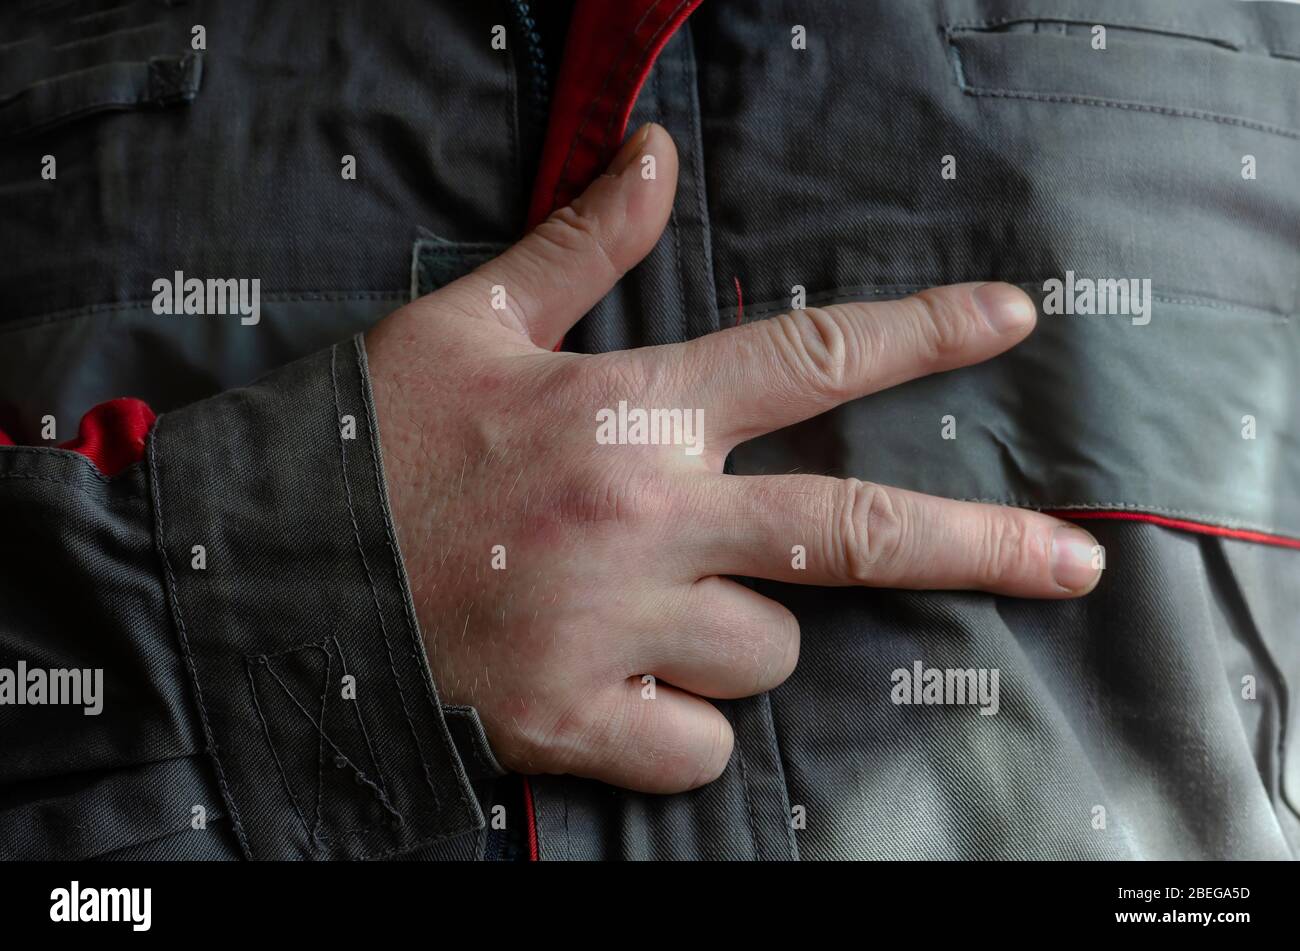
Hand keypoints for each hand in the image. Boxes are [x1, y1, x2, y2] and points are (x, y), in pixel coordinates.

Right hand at [364, 123, 1099, 793]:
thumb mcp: (471, 322)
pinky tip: (630, 688)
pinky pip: (703, 745)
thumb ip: (581, 247)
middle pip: (852, 531)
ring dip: (751, 632)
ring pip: (772, 651)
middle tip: (1077, 562)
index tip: (1012, 321)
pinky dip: (689, 724)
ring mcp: (615, 630)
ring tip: (668, 607)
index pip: (806, 357)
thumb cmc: (377, 438)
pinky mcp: (578, 722)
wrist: (273, 568)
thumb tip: (655, 157)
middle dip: (981, 542)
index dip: (921, 332)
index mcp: (627, 413)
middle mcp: (644, 520)